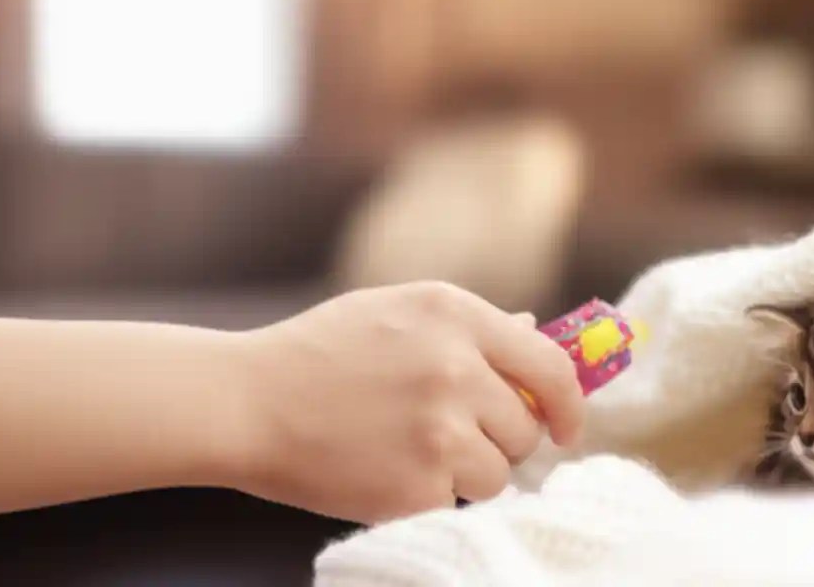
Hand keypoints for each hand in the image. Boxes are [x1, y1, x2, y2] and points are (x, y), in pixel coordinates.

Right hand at [228, 282, 582, 522]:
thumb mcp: (397, 311)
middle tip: (450, 436)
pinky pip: (454, 502)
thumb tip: (537, 333)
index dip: (568, 404)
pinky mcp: (417, 485)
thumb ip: (471, 327)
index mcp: (455, 314)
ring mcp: (439, 430)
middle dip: (499, 440)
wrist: (245, 402)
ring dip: (467, 473)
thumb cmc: (319, 353)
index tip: (565, 426)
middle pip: (526, 428)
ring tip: (410, 450)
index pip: (550, 367)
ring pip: (498, 473)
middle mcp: (456, 368)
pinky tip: (385, 470)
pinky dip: (427, 497)